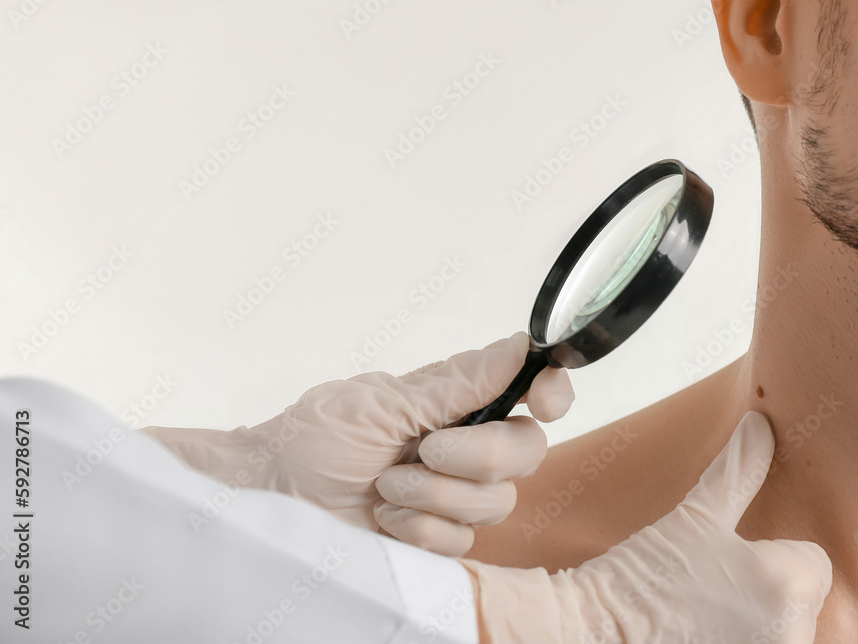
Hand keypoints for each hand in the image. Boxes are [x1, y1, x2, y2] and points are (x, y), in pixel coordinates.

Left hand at [141, 331, 574, 553]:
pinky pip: (464, 541)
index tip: (545, 402)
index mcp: (459, 400)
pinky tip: (387, 518)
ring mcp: (456, 493)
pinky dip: (421, 529)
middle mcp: (467, 444)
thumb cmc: (316, 436)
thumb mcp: (385, 400)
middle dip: (478, 455)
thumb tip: (519, 345)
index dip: (552, 392)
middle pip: (526, 450)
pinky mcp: (440, 537)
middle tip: (424, 450)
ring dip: (435, 494)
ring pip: (498, 501)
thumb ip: (458, 382)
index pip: (532, 390)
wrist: (276, 495)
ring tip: (386, 485)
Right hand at [458, 411, 832, 643]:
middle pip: (805, 600)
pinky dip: (746, 640)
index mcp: (791, 584)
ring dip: (762, 624)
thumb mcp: (696, 516)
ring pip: (789, 629)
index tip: (727, 567)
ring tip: (710, 621)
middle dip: (769, 594)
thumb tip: (761, 424)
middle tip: (714, 593)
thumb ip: (739, 470)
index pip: (813, 562)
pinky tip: (707, 637)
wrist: (599, 630)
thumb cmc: (646, 576)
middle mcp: (795, 632)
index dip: (770, 558)